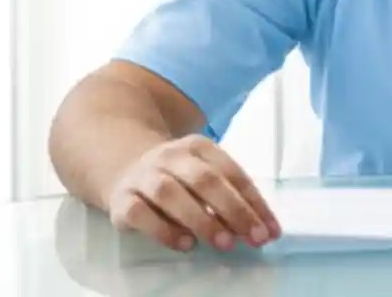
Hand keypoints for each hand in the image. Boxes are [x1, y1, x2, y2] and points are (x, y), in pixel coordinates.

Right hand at [104, 134, 280, 251]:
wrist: (123, 165)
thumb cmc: (178, 176)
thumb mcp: (204, 175)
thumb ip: (229, 197)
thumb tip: (260, 228)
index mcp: (198, 146)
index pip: (232, 172)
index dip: (254, 202)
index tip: (270, 230)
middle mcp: (171, 156)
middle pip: (205, 180)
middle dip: (234, 210)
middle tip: (253, 238)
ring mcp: (144, 176)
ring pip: (171, 194)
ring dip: (201, 220)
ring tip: (224, 243)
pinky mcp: (121, 199)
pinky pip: (140, 214)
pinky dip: (164, 231)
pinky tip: (185, 244)